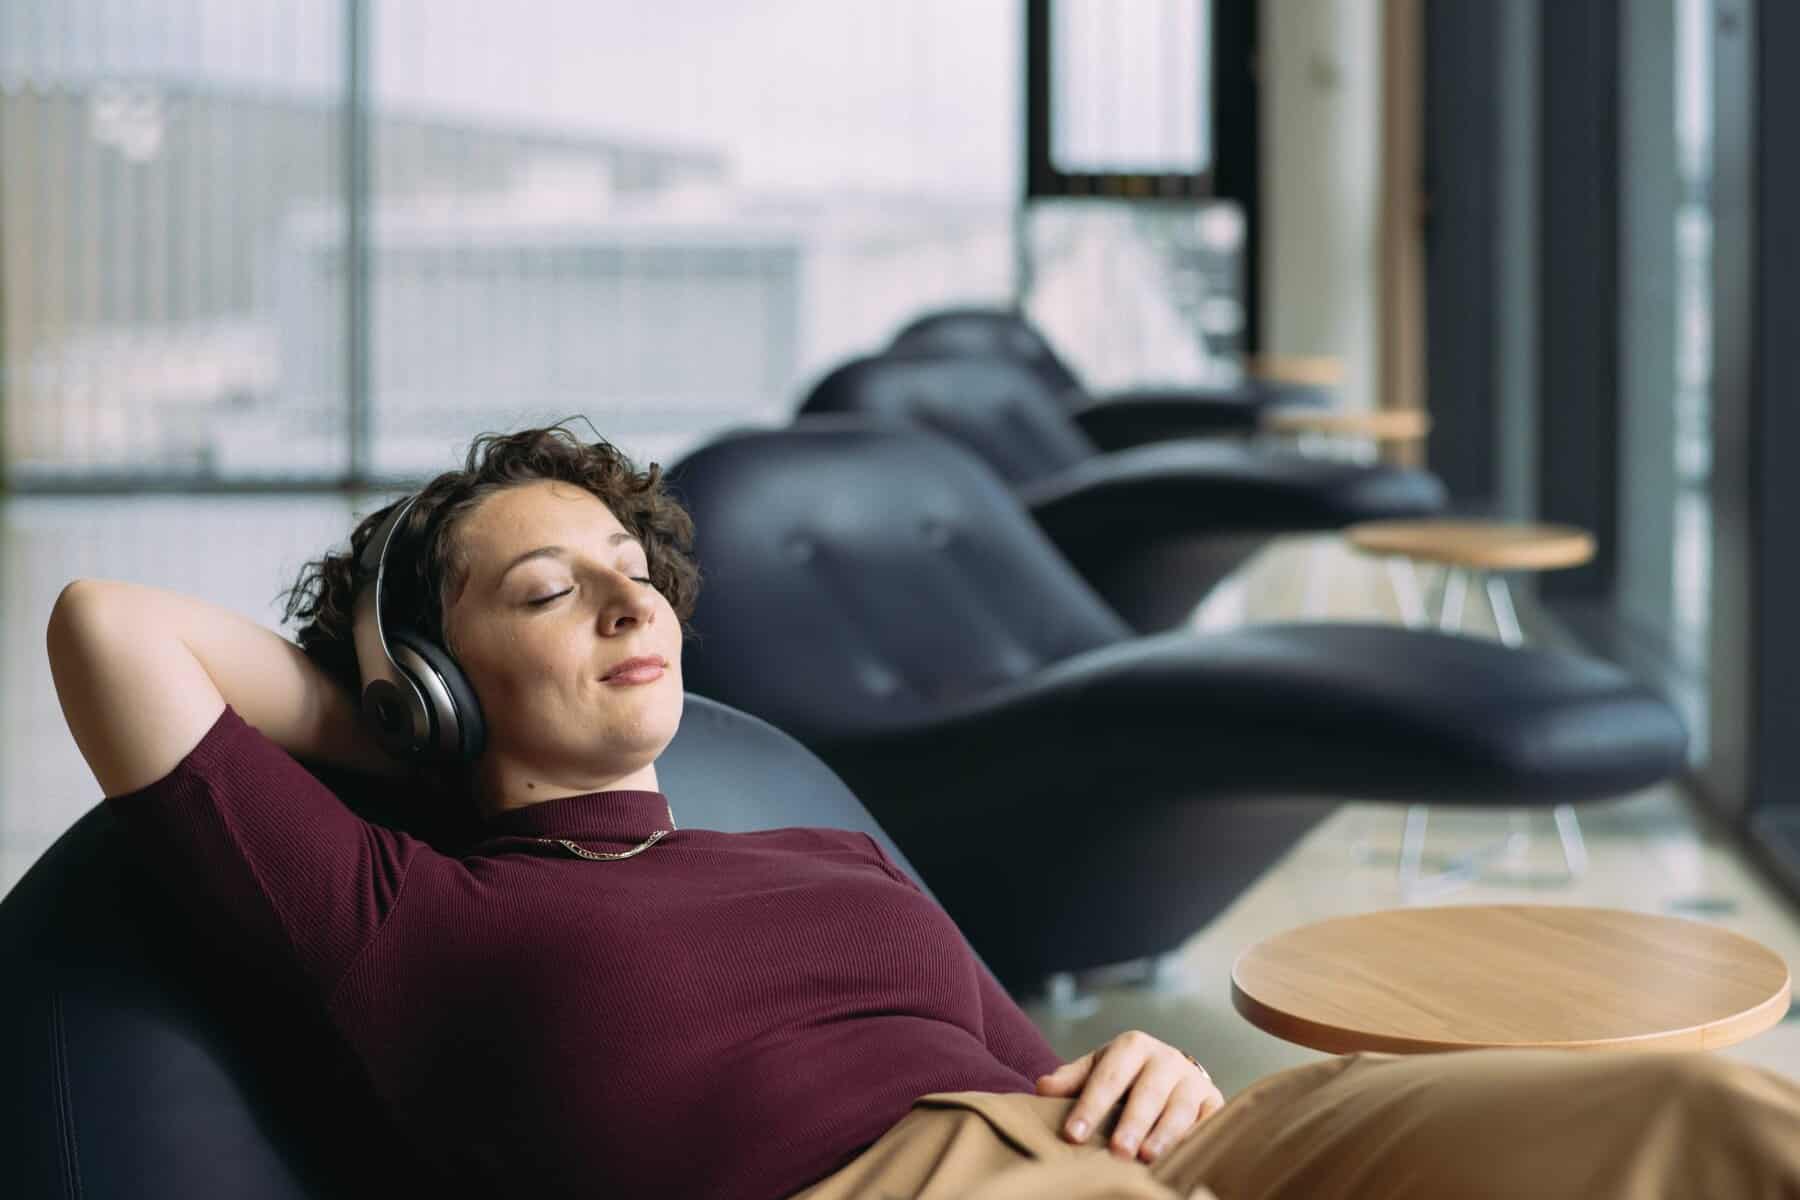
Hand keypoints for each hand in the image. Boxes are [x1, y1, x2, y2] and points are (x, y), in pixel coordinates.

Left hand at [1035, 1030, 1224, 1163]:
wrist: (1172, 1072)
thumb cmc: (1126, 1075)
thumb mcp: (1098, 1069)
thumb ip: (1071, 1079)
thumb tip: (1042, 1089)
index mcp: (1133, 1046)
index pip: (1109, 1077)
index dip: (1090, 1106)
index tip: (1073, 1135)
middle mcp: (1166, 1059)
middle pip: (1148, 1093)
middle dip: (1132, 1123)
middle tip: (1117, 1152)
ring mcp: (1193, 1081)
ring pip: (1180, 1109)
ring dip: (1164, 1135)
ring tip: (1148, 1158)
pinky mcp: (1214, 1102)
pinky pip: (1208, 1122)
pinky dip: (1196, 1140)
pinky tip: (1182, 1157)